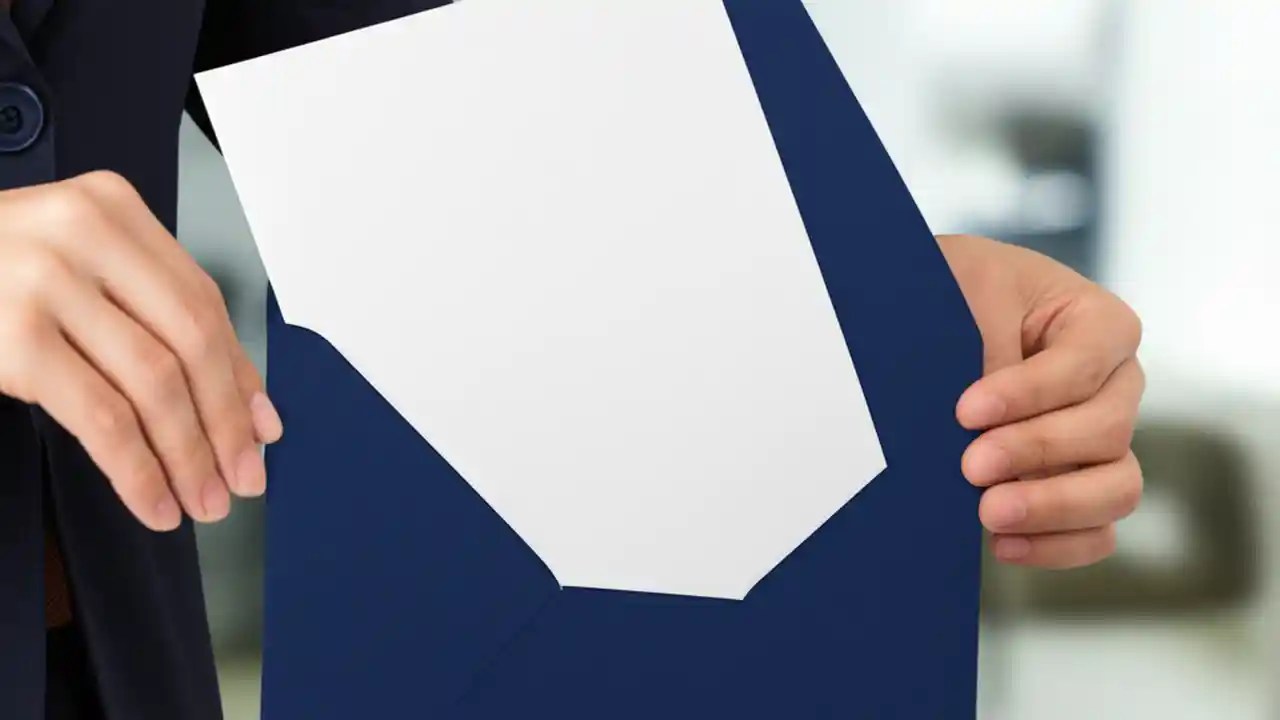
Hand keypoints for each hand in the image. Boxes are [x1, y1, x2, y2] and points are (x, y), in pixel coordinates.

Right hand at [0, 171, 282, 530]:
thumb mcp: (72, 265)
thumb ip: (148, 312)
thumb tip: (241, 399)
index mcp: (111, 208)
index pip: (203, 301)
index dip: (240, 375)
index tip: (262, 429)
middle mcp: (83, 231)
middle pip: (191, 343)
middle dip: (226, 424)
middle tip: (243, 478)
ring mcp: (44, 281)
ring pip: (155, 385)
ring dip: (189, 457)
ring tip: (203, 500)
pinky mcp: (13, 338)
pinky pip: (101, 418)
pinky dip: (137, 470)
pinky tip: (152, 500)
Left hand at [939, 234, 1143, 568]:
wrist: (926, 322)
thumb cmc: (954, 294)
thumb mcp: (967, 293)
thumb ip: (987, 346)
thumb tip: (980, 423)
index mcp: (1099, 324)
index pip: (1085, 366)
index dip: (1028, 394)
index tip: (966, 411)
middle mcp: (1114, 385)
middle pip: (1108, 431)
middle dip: (1035, 451)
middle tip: (970, 465)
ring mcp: (1100, 442)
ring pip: (1117, 488)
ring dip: (1053, 506)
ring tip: (988, 512)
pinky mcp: (1077, 487)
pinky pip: (1097, 533)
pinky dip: (1057, 545)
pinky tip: (1002, 545)